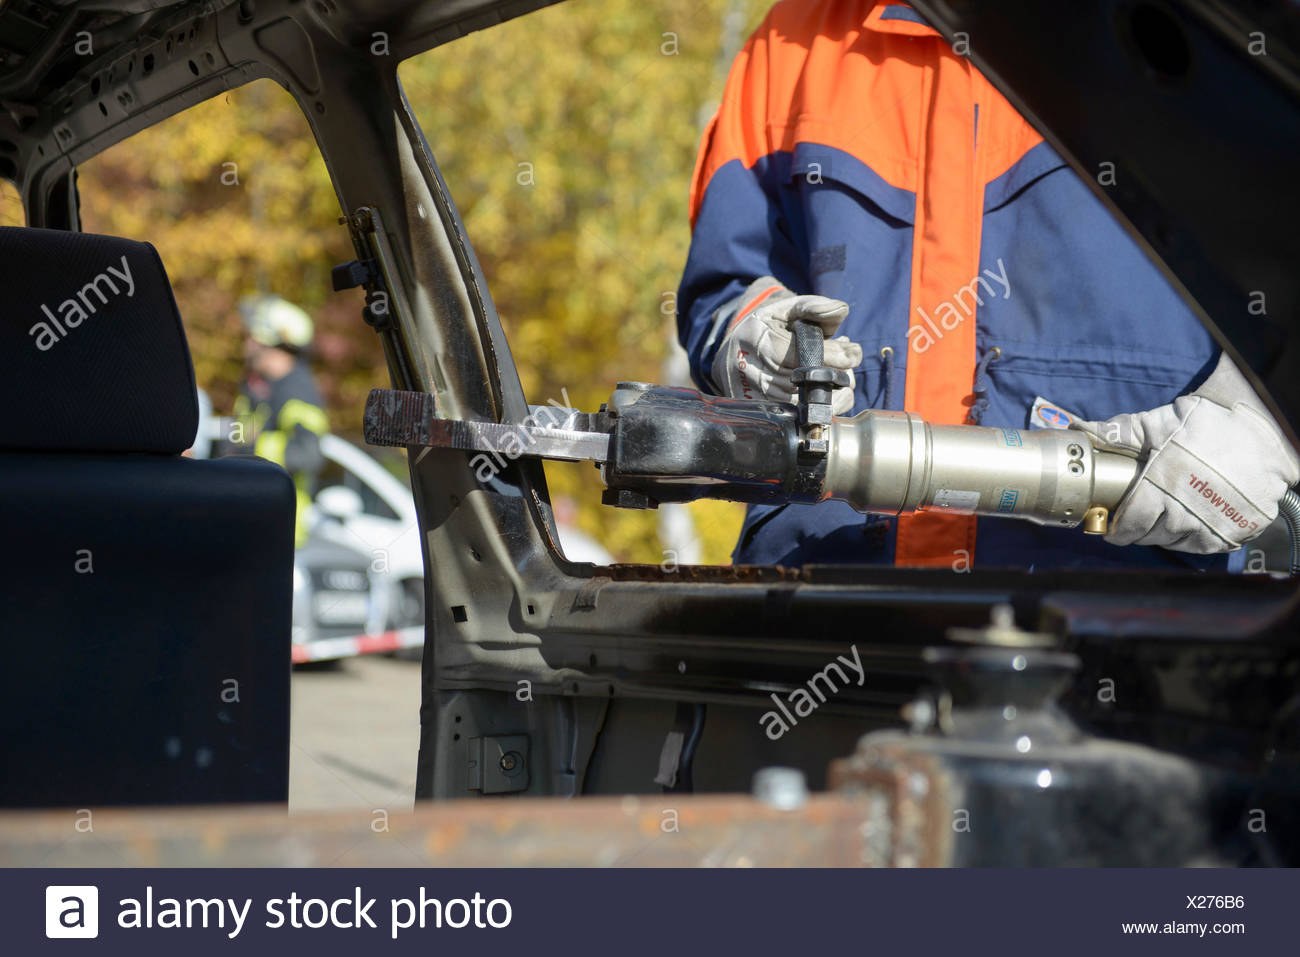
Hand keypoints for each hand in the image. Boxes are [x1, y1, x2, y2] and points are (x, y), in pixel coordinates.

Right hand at [710, 277, 861, 414]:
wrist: (733, 355)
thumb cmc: (766, 329)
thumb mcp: (786, 310)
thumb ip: (814, 307)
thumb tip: (841, 310)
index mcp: (758, 339)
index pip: (803, 354)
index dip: (835, 355)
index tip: (854, 352)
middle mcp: (751, 369)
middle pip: (805, 380)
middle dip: (835, 374)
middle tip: (849, 367)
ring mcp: (753, 395)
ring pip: (804, 402)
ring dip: (830, 393)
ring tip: (836, 378)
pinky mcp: (759, 412)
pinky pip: (799, 416)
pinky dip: (819, 407)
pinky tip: (825, 393)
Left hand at [1071, 353, 1298, 552]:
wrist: (1264, 432)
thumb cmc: (1207, 425)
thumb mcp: (1160, 423)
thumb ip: (1119, 431)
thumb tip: (1080, 430)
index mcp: (1162, 488)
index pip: (1130, 524)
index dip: (1116, 530)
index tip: (1109, 528)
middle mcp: (1187, 513)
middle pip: (1150, 536)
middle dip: (1137, 530)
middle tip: (1133, 520)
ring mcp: (1213, 526)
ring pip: (1176, 543)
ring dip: (1163, 535)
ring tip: (1159, 519)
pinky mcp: (1235, 532)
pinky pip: (1204, 546)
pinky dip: (1191, 538)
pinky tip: (1186, 523)